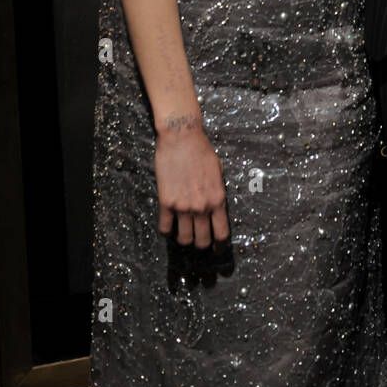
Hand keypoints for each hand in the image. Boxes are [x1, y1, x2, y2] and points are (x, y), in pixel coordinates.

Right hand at [155, 116, 229, 248]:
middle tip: (199, 241)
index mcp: (218, 199)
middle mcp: (202, 207)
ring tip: (183, 234)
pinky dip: (167, 230)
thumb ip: (218, 192)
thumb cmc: (202, 151)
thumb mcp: (218, 172)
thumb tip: (216, 207)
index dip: (220, 245)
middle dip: (202, 244)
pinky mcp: (166, 202)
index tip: (217, 248)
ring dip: (184, 239)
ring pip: (184, 238)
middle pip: (202, 241)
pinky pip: (165, 227)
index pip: (221, 233)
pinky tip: (169, 226)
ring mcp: (183, 206)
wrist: (181, 138)